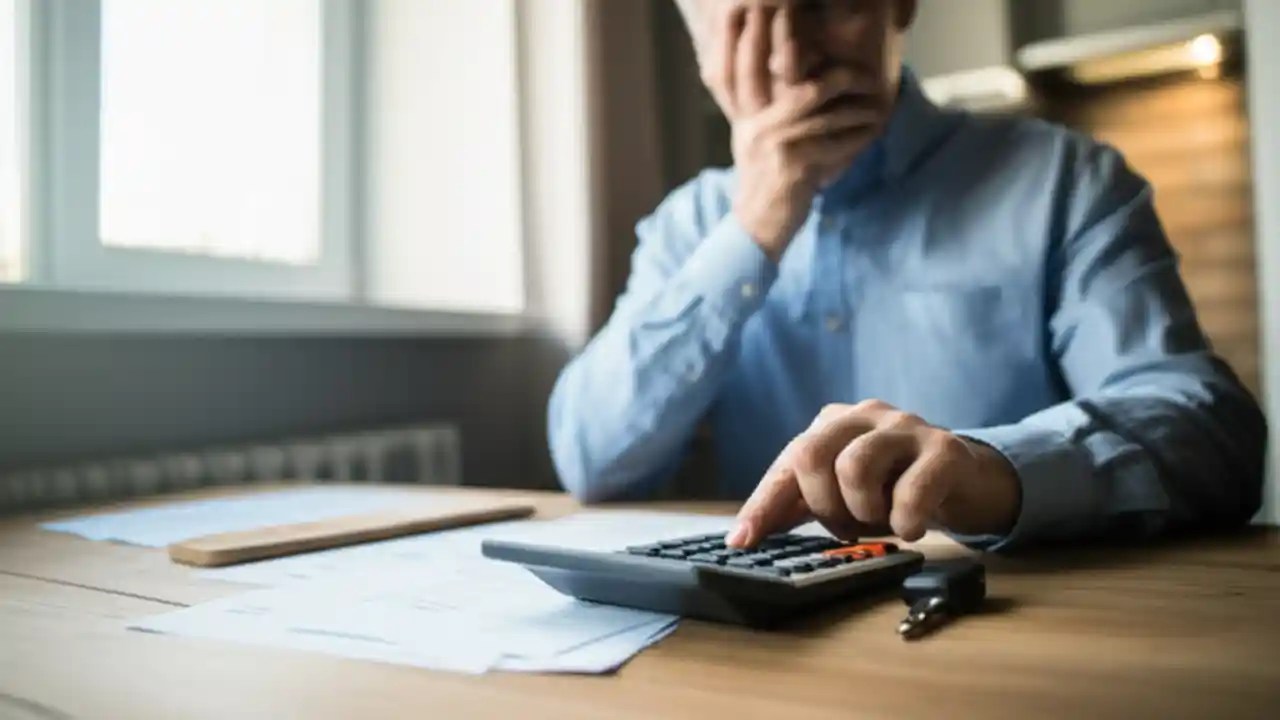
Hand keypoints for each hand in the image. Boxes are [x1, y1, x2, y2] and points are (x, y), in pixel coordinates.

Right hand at [699, 5, 881, 260]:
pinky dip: (859, 133)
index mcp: (745, 113)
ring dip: (854, 97)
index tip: (766, 6)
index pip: (745, 63)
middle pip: (783, 71)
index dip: (750, 34)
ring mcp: (773, 142)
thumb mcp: (754, 135)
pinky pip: (836, 138)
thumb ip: (764, 104)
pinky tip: (875, 128)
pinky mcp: (794, 163)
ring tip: (878, 94)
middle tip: (857, 61)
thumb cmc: (767, 176)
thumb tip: (784, 68)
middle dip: (813, 52)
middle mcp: (753, 122)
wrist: (760, 223)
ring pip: (818, 99)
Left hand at [726, 400, 1021, 546]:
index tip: (743, 542)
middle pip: (812, 455)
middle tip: (846, 527)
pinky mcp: (945, 449)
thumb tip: (744, 534)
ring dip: (862, 510)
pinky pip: (912, 488)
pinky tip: (910, 528)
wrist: (966, 481)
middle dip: (822, 506)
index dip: (762, 505)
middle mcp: (863, 416)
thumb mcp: (841, 496)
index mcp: (830, 424)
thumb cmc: (893, 487)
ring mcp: (905, 427)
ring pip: (855, 465)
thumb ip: (797, 506)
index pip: (787, 462)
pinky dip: (904, 519)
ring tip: (880, 521)